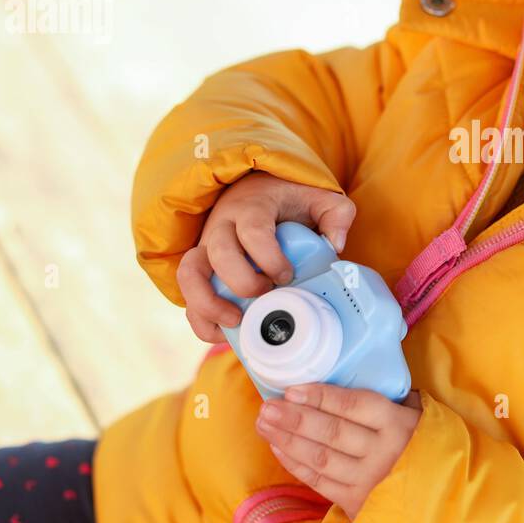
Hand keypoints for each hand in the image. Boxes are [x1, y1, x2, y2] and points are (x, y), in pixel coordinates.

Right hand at [176, 171, 356, 342]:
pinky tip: (225, 333)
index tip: (287, 274)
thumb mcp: (318, 196)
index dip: (269, 258)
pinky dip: (200, 318)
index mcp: (252, 208)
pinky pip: (186, 294)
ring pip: (189, 274)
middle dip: (243, 281)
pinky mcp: (199, 267)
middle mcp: (222, 226)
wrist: (254, 189)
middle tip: (267, 294)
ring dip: (208, 303)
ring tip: (237, 321)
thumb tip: (336, 245)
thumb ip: (336, 214)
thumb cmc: (288, 198)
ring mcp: (205, 247)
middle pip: (219, 254)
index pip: (253, 231)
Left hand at [254, 384, 423, 520]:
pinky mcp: (357, 502)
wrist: (444, 499)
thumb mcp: (420, 415)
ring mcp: (369, 480)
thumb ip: (394, 399)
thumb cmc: (427, 446)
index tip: (293, 389)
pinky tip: (279, 447)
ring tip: (265, 423)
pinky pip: (319, 481)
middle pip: (331, 433)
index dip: (321, 397)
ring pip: (320, 458)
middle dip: (295, 418)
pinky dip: (296, 464)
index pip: (355, 406)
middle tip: (268, 406)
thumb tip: (358, 376)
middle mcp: (383, 453)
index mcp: (400, 425)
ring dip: (288, 439)